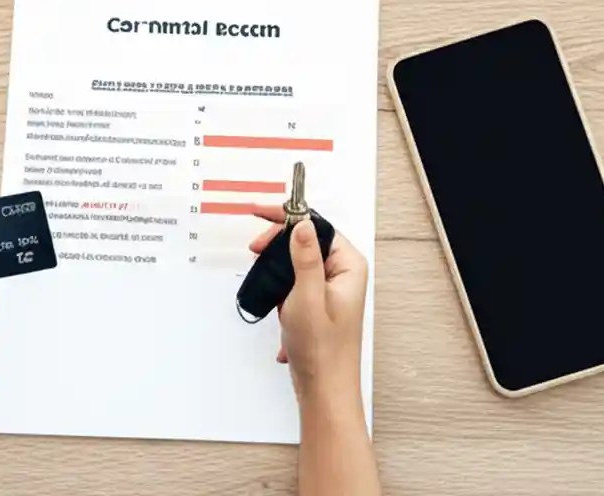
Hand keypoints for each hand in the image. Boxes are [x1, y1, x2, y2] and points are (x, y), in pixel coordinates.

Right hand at [248, 206, 367, 402]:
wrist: (323, 390)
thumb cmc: (322, 350)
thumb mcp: (307, 297)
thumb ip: (305, 257)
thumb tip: (302, 223)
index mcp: (348, 267)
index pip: (317, 226)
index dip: (288, 217)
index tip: (261, 213)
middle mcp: (342, 275)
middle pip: (306, 241)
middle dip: (277, 244)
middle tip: (255, 249)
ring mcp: (330, 290)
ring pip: (297, 263)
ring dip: (277, 269)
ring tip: (265, 284)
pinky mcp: (318, 304)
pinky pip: (295, 284)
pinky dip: (280, 290)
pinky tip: (275, 309)